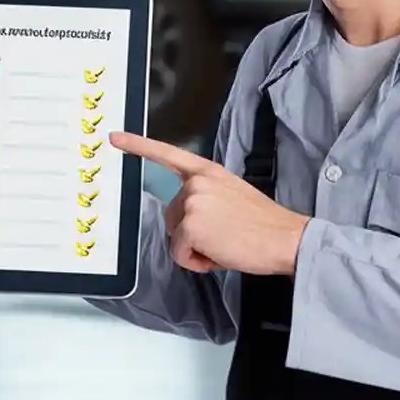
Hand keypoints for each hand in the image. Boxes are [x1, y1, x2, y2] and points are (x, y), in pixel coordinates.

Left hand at [110, 131, 309, 275]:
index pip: (168, 154)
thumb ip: (205, 195)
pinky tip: (220, 254)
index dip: (138, 146)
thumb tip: (189, 217)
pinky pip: (180, 254)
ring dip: (195, 248)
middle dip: (191, 232)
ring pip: (176, 236)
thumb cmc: (263, 224)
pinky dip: (196, 261)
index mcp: (208, 172)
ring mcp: (192, 202)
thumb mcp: (232, 195)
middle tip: (224, 235)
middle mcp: (196, 183)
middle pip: (172, 214)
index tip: (114, 138)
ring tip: (225, 243)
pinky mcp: (190, 226)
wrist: (285, 239)